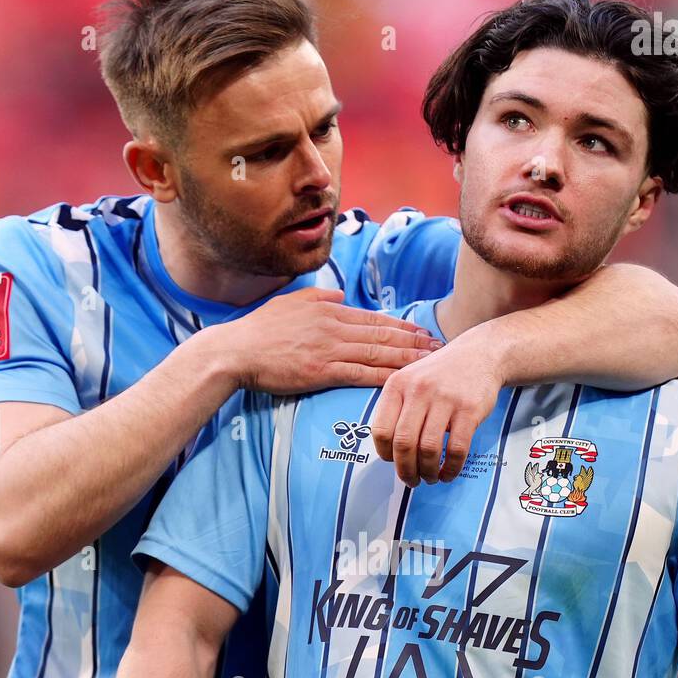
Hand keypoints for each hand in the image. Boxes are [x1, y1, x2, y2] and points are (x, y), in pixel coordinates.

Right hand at [204, 287, 440, 396]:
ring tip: (431, 364)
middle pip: (384, 334)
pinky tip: (403, 380)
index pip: (374, 319)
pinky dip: (385, 376)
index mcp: (329, 311)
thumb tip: (342, 297)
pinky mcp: (322, 371)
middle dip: (415, 341)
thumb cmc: (259, 330)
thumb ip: (320, 299)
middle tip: (442, 347)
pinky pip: (361, 374)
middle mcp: (334, 327)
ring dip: (408, 359)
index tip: (424, 331)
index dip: (403, 326)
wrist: (235, 351)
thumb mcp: (292, 302)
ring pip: (378, 353)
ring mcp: (330, 349)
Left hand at [370, 330, 502, 485]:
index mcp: (397, 385)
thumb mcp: (410, 380)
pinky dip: (451, 467)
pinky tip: (449, 472)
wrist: (480, 354)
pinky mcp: (469, 410)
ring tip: (431, 477)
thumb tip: (389, 452)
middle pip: (403, 443)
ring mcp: (445, 399)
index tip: (393, 462)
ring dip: (428, 471)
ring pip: (428, 449)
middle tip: (411, 480)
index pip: (381, 430)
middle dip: (406, 470)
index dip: (385, 454)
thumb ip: (397, 409)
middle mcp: (418, 390)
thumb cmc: (441, 374)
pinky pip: (456, 449)